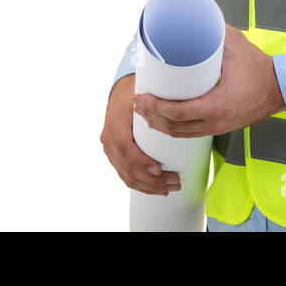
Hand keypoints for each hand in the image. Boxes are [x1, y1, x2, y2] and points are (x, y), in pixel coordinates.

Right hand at [100, 73, 181, 194]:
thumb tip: (176, 111)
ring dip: (149, 186)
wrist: (119, 96)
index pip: (126, 148)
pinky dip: (142, 185)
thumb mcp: (142, 96)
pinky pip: (126, 176)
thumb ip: (154, 105)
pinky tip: (157, 189)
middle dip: (151, 180)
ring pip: (127, 176)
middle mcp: (109, 139)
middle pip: (128, 167)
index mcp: (116, 124)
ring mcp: (110, 150)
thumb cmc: (134, 95)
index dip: (141, 162)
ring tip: (170, 188)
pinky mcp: (114, 157)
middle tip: (174, 182)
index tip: (159, 170)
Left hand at [132, 25, 285, 137]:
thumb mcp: (235, 46)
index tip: (141, 97)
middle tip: (137, 103)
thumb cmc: (258, 67)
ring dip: (161, 126)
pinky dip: (175, 130)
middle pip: (175, 128)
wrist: (282, 88)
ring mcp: (219, 128)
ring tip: (145, 112)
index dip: (156, 107)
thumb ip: (214, 31)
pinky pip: (192, 134)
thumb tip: (193, 16)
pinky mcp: (222, 128)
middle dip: (152, 117)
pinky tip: (164, 123)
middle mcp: (216, 121)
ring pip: (182, 135)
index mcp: (217, 105)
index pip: (178, 113)